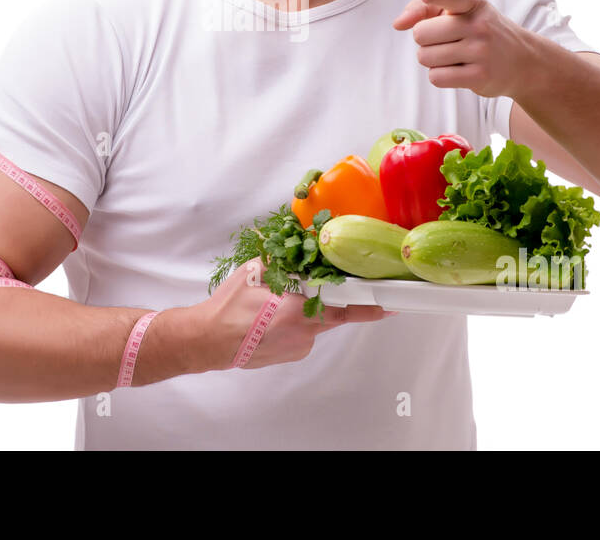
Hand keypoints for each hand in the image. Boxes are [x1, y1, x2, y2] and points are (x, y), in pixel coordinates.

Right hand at [196, 258, 391, 370]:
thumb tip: (301, 244)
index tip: (391, 305)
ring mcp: (298, 348)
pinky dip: (292, 323)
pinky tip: (268, 318)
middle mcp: (305, 335)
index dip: (371, 307)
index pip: (347, 309)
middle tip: (294, 291)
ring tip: (270, 306)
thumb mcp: (256, 272)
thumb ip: (285, 259)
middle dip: (319, 297)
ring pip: (313, 322)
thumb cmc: (229, 308)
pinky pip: (301, 333)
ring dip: (302, 310)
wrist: (208, 341)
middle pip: (328, 312)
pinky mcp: (290, 355)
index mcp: (301, 313)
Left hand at [391, 0, 543, 98]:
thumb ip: (424, 9)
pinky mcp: (479, 76)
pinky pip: (436, 77)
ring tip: (453, 56)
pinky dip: (439, 75)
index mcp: (473, 3)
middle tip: (444, 41)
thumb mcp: (460, 12)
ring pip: (425, 57)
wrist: (522, 61)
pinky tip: (457, 70)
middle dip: (424, 40)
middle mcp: (479, 25)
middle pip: (421, 34)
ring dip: (431, 59)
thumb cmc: (480, 32)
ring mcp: (481, 51)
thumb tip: (398, 24)